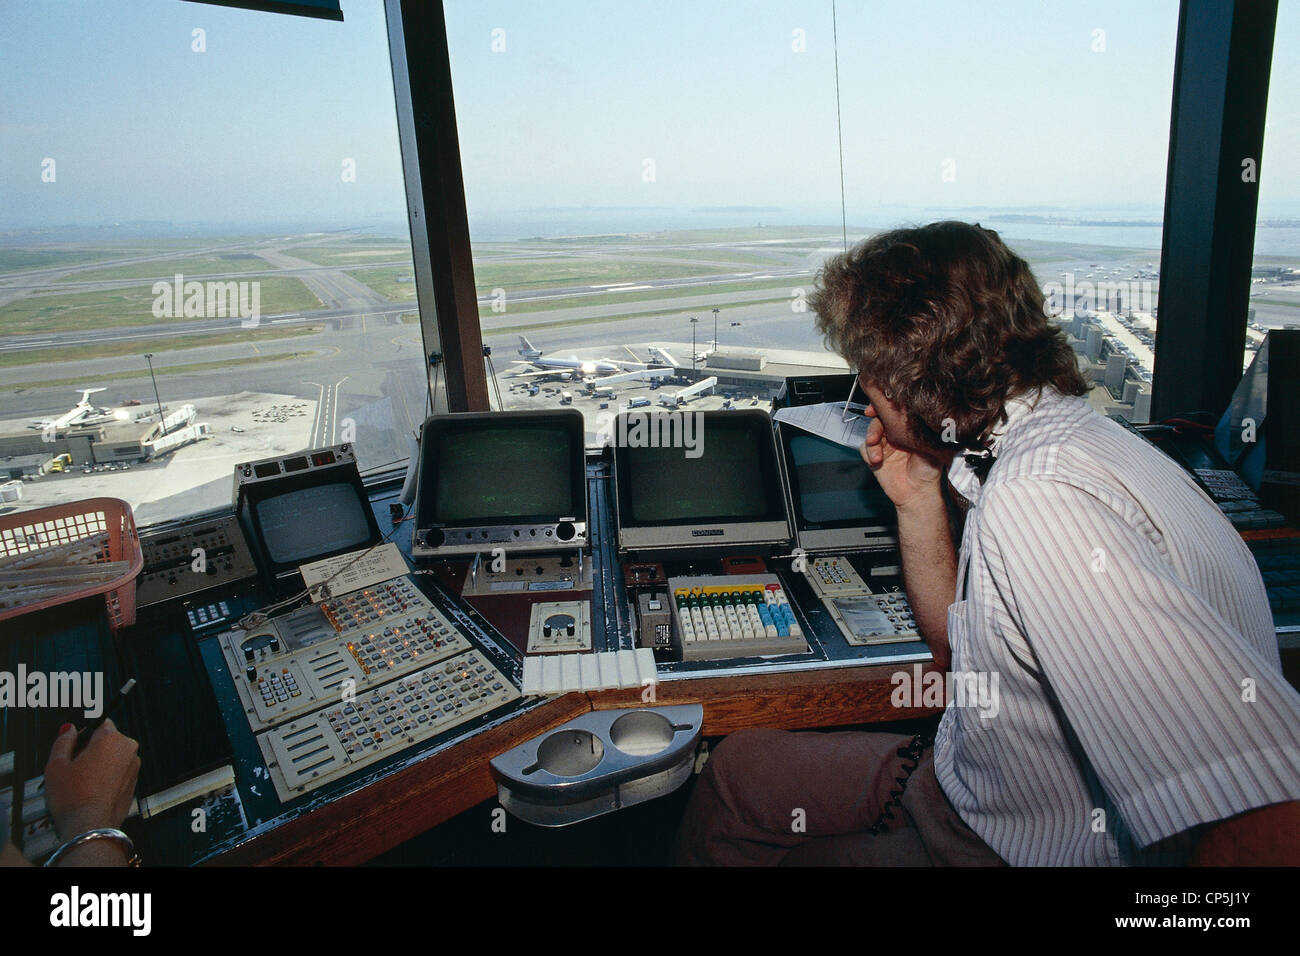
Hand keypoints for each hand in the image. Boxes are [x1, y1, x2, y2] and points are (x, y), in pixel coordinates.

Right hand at [43, 719, 139, 840]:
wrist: (90, 826)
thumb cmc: (72, 797)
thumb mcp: (56, 765)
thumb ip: (63, 741)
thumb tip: (69, 728)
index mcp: (111, 738)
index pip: (99, 723)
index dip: (83, 735)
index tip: (73, 748)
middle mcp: (128, 748)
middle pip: (107, 740)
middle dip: (91, 749)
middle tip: (74, 768)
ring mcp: (134, 766)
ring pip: (113, 756)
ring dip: (100, 763)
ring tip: (82, 782)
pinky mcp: (135, 782)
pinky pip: (119, 771)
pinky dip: (107, 776)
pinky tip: (92, 790)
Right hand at [860, 405, 946, 512]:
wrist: (919, 493)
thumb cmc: (930, 471)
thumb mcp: (931, 445)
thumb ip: (923, 430)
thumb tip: (921, 413)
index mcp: (908, 430)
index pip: (894, 413)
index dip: (886, 407)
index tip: (880, 407)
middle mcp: (895, 436)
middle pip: (879, 420)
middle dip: (875, 423)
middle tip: (873, 427)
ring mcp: (884, 447)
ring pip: (871, 434)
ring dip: (871, 440)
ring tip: (877, 450)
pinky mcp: (875, 459)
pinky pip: (865, 450)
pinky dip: (869, 453)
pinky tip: (876, 460)